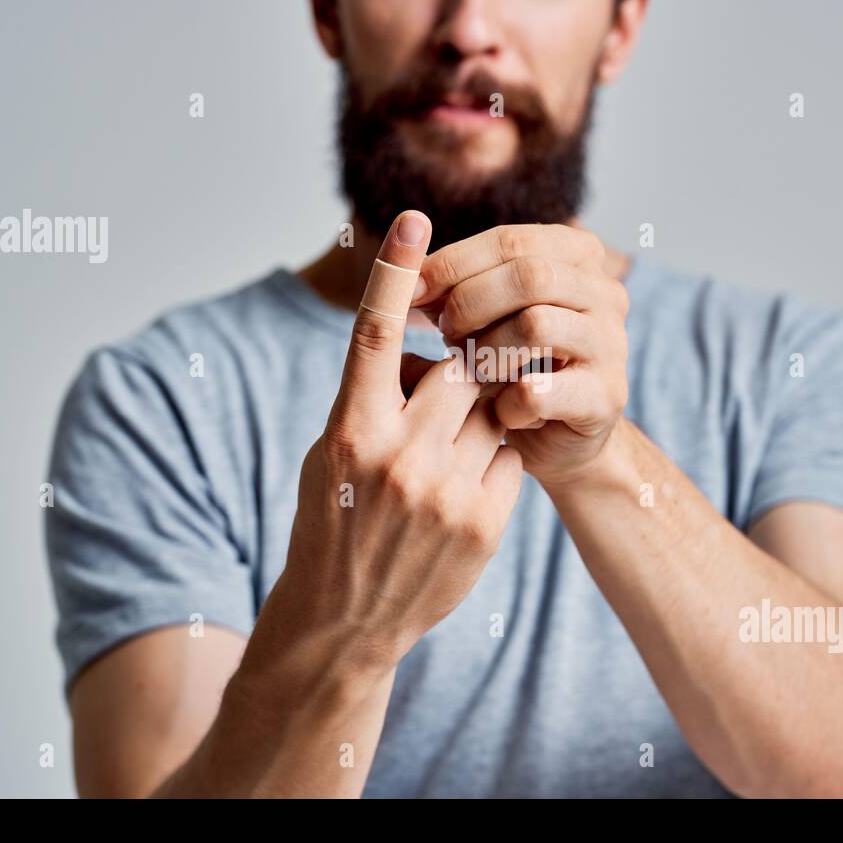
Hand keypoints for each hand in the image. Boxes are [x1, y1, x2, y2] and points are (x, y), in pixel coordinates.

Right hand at [241, 211, 524, 684]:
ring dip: (485, 408)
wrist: (344, 621)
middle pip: (461, 366)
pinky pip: (510, 454)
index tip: (415, 220)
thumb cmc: (332, 523)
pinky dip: (497, 453)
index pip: (372, 334)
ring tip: (454, 439)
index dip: (396, 271)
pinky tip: (468, 481)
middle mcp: (396, 456)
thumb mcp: (331, 454)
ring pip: (492, 407)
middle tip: (471, 361)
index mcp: (348, 430)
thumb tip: (423, 349)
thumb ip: (375, 399)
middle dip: (471, 358)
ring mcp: (444, 492)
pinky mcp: (484, 523)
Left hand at [413, 224, 629, 487]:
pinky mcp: (605, 398)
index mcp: (577, 256)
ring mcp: (611, 345)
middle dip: (471, 303)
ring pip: (537, 325)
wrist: (555, 440)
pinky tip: (498, 411)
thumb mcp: (480, 317)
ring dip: (487, 351)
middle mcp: (605, 293)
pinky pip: (541, 391)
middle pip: (530, 275)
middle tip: (445, 334)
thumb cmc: (509, 368)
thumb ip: (451, 290)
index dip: (454, 262)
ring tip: (471, 372)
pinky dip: (505, 403)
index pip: (510, 241)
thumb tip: (404, 275)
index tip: (411, 290)